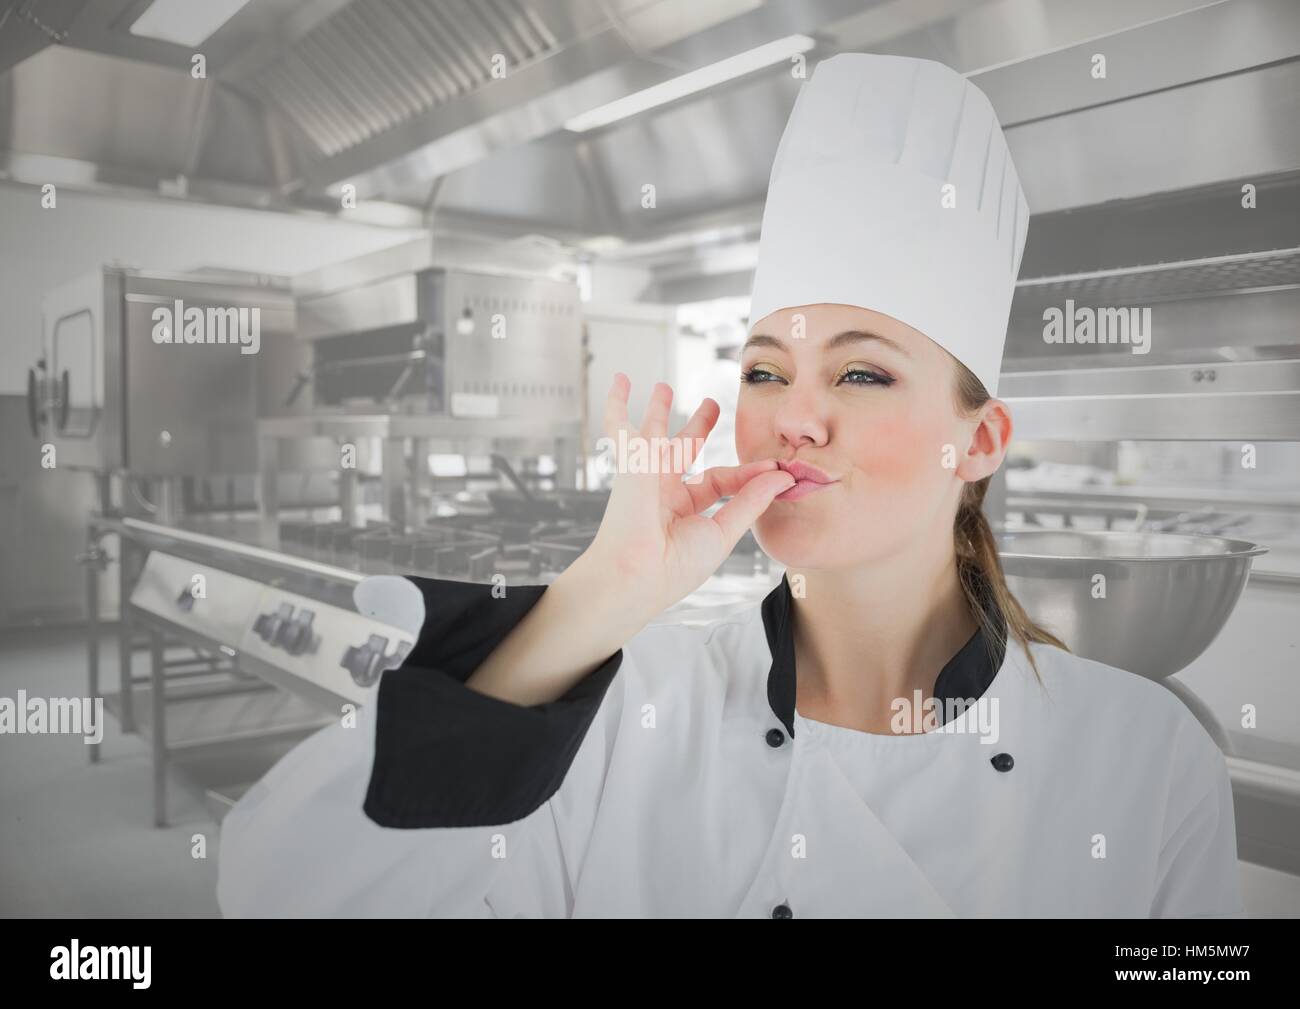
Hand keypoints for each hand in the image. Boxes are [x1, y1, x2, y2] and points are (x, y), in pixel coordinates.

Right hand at [581, 373, 793, 617]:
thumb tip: (783, 477)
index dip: (749, 473)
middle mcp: (664, 490)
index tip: (778, 469)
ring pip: (655, 433)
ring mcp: (646, 474)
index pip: (721, 480)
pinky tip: (620, 378)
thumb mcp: (723, 532)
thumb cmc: (676, 565)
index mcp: (684, 510)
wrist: (638, 574)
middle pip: (685, 450)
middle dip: (699, 427)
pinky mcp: (632, 460)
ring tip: (663, 387)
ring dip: (658, 409)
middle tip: (711, 405)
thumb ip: (751, 500)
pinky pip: (619, 426)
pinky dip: (616, 402)